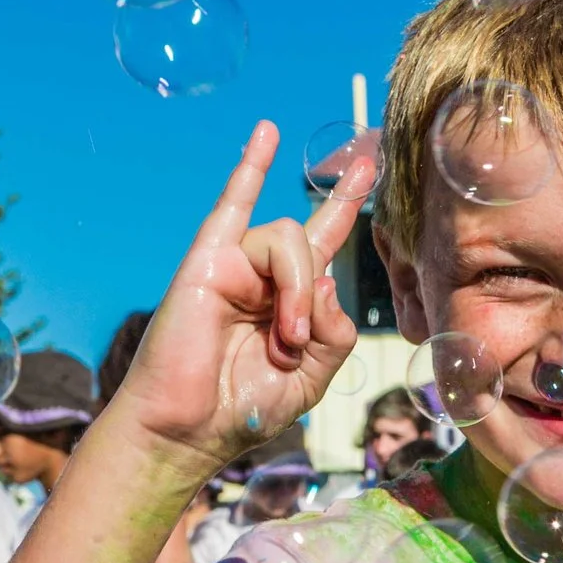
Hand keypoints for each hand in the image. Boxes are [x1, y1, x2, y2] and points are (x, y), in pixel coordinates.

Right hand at [103, 122, 373, 474]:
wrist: (189, 429)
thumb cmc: (244, 407)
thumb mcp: (314, 375)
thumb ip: (335, 330)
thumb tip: (327, 282)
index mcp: (295, 300)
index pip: (326, 240)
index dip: (348, 206)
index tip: (372, 169)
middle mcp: (267, 275)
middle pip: (314, 242)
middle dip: (325, 262)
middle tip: (318, 285)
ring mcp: (237, 264)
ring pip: (289, 240)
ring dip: (297, 291)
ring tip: (284, 337)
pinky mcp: (208, 262)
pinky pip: (234, 206)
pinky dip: (253, 168)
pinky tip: (268, 133)